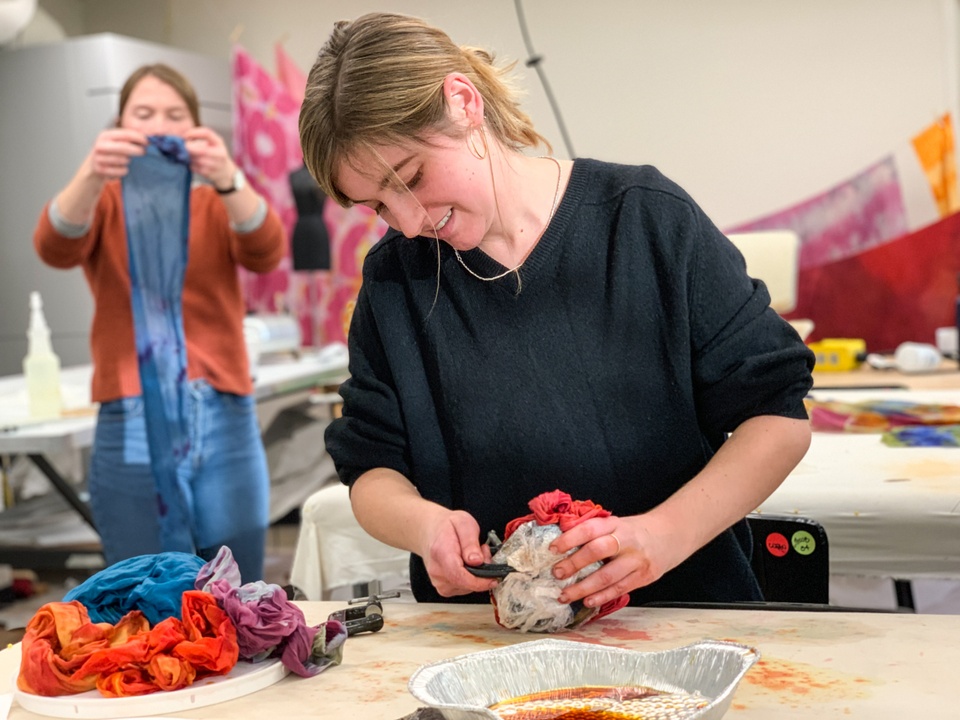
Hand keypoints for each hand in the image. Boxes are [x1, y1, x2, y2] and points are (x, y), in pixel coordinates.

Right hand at [85, 128, 147, 180]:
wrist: (96, 167)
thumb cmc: (111, 153)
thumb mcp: (117, 142)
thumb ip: (129, 139)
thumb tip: (149, 139)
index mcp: (105, 135)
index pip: (125, 134)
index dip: (138, 137)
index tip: (148, 142)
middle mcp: (100, 145)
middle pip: (124, 147)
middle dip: (137, 150)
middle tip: (144, 152)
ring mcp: (98, 157)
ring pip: (123, 160)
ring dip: (128, 161)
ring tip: (127, 160)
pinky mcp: (100, 169)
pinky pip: (121, 170)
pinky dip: (124, 170)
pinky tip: (121, 168)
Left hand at [183, 126, 235, 189]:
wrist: (224, 171)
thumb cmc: (215, 153)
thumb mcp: (213, 142)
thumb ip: (201, 136)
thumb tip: (184, 136)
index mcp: (219, 143)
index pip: (206, 133)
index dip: (194, 133)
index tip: (186, 135)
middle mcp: (219, 154)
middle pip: (202, 150)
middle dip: (190, 147)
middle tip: (184, 146)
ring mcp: (215, 165)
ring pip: (196, 159)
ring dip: (189, 156)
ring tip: (188, 154)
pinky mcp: (208, 173)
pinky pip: (194, 167)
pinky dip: (190, 164)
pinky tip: (192, 162)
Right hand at [418, 509, 497, 597]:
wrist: (430, 531)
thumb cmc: (447, 526)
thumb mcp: (464, 523)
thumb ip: (471, 542)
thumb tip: (477, 561)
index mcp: (441, 553)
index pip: (459, 576)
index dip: (479, 581)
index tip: (494, 578)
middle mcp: (437, 571)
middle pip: (466, 583)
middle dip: (483, 572)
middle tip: (483, 551)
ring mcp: (439, 582)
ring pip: (467, 588)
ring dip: (477, 575)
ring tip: (474, 555)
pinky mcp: (444, 588)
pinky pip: (464, 589)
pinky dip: (471, 579)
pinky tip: (468, 565)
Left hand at [548, 514, 677, 608]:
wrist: (669, 536)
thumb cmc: (633, 531)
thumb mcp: (615, 524)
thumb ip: (593, 530)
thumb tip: (560, 537)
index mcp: (615, 524)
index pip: (590, 528)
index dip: (570, 538)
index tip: (552, 549)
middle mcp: (627, 541)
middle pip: (598, 551)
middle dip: (574, 563)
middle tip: (556, 573)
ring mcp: (636, 560)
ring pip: (608, 576)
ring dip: (583, 587)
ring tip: (564, 594)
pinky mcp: (643, 577)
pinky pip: (619, 589)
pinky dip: (601, 597)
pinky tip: (587, 601)